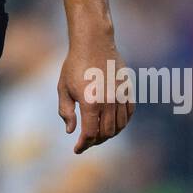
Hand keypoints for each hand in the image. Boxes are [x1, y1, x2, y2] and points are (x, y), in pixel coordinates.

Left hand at [57, 37, 133, 153]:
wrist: (94, 43)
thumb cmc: (74, 65)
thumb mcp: (63, 88)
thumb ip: (66, 111)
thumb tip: (71, 131)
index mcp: (90, 103)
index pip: (90, 134)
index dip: (83, 145)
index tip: (77, 149)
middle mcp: (108, 102)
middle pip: (105, 133)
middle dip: (94, 142)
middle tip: (85, 142)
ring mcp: (120, 96)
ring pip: (119, 126)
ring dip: (108, 134)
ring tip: (98, 135)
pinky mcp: (128, 90)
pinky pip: (129, 114)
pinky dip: (122, 123)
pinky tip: (113, 124)